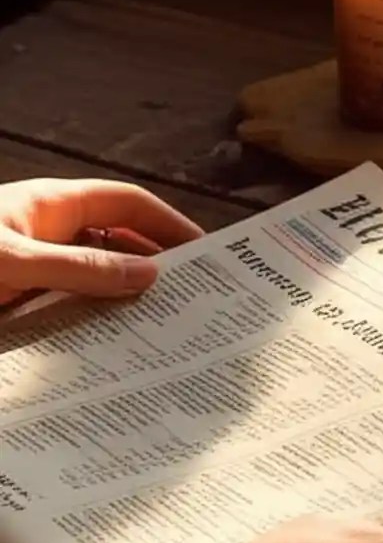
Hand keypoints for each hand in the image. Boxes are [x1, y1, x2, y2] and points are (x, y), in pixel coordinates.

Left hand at [0, 177, 203, 304]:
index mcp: (51, 204)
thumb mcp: (14, 259)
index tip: (203, 250)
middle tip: (190, 293)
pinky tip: (113, 339)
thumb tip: (148, 274)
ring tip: (160, 320)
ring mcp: (34, 264)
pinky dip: (95, 317)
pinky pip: (70, 304)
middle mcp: (48, 231)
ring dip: (125, 294)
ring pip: (97, 275)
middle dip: (154, 262)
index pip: (127, 203)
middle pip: (118, 240)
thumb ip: (78, 267)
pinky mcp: (21, 297)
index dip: (167, 222)